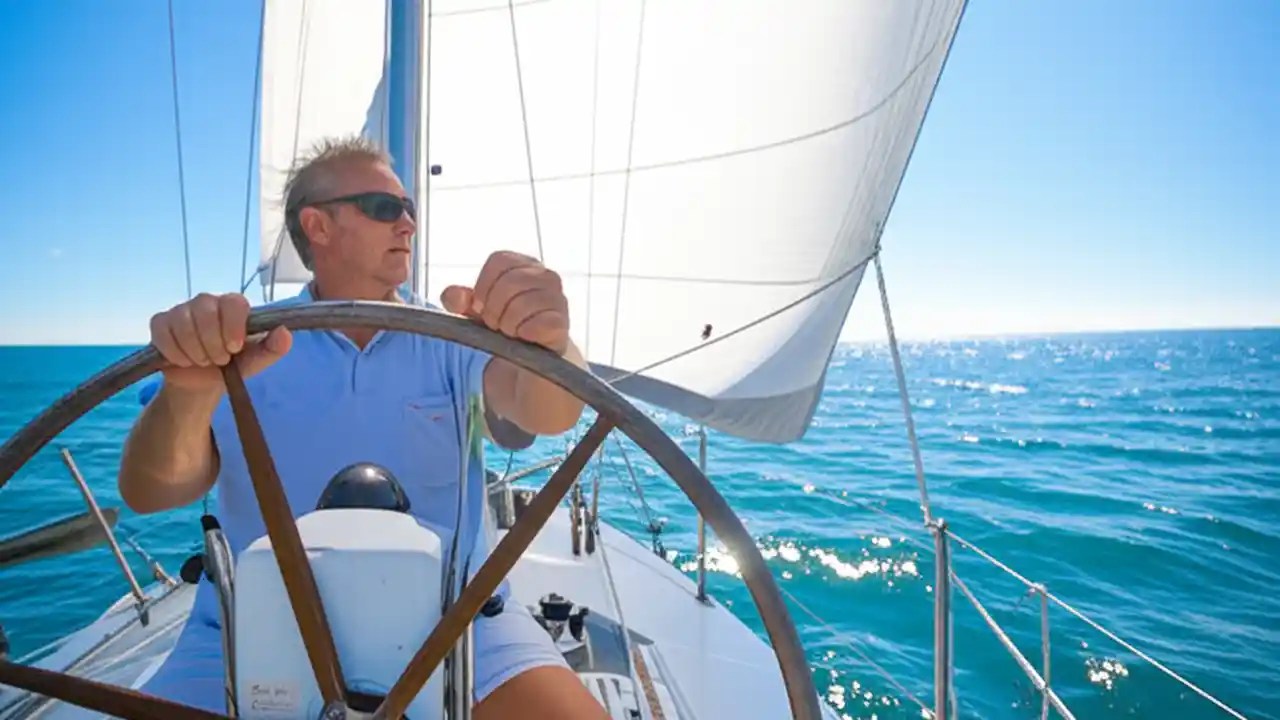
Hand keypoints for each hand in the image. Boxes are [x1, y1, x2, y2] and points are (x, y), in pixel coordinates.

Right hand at [149, 293, 291, 391]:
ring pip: (183, 322)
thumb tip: (285, 333)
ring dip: (194, 350)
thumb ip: (274, 347)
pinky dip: (174, 352)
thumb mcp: (257, 360)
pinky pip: (162, 332)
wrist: (205, 381)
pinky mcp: (161, 323)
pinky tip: (184, 360)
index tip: (234, 348)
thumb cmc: (235, 365)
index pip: (233, 302)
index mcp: (233, 306)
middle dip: (212, 343)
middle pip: (205, 310)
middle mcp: (207, 302)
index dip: (232, 326)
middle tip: (220, 360)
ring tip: (204, 361)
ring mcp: (182, 310)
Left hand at [441, 251, 569, 353]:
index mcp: (525, 266)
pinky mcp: (562, 325)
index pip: (499, 260)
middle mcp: (546, 277)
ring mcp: (558, 300)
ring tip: (511, 334)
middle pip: (509, 281)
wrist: (532, 367)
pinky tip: (525, 340)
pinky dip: (524, 334)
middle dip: (494, 309)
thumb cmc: (507, 331)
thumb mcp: (478, 314)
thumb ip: (462, 301)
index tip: (480, 307)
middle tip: (496, 326)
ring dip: (508, 324)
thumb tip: (452, 296)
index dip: (483, 285)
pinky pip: (538, 324)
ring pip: (523, 303)